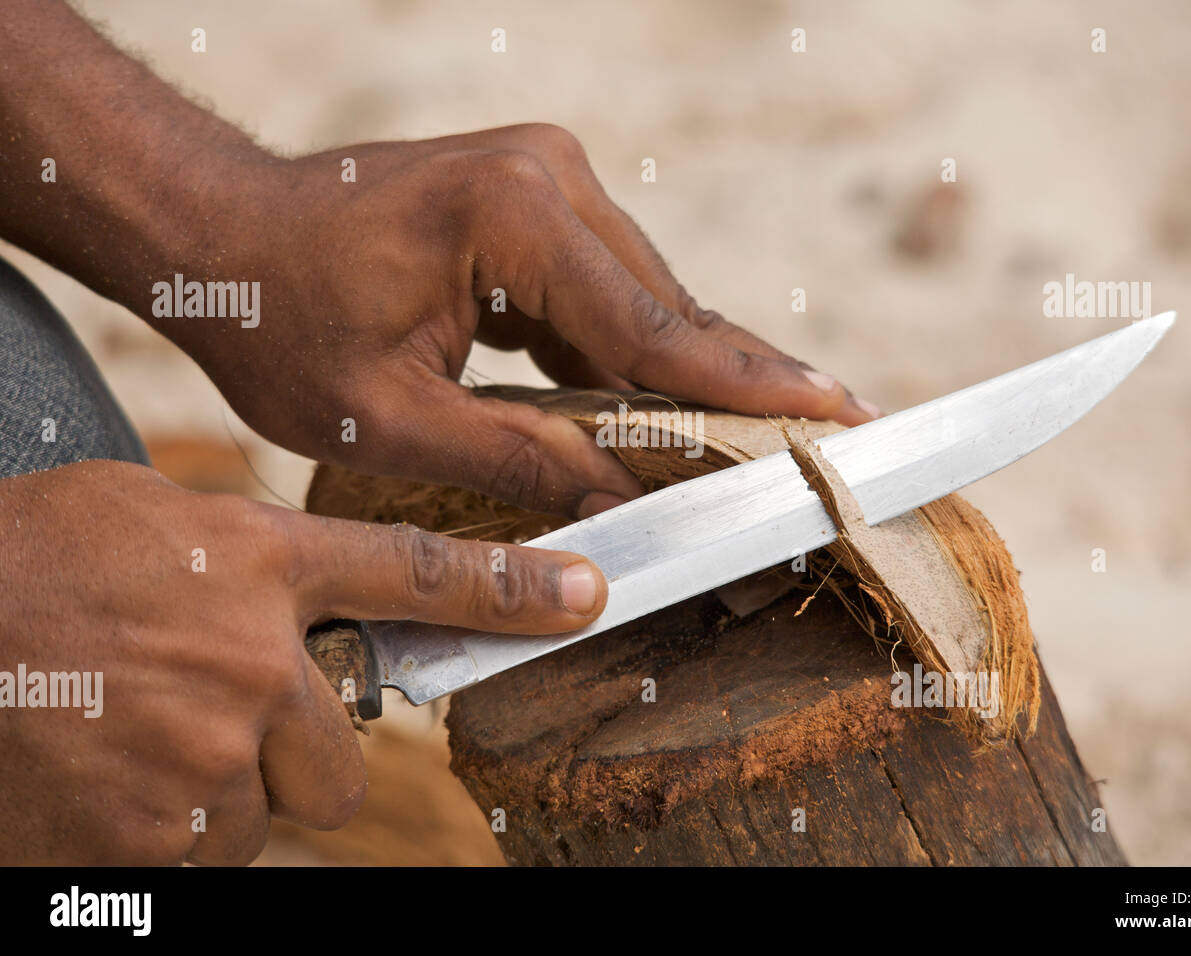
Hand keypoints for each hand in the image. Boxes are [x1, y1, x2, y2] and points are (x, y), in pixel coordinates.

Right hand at [0, 460, 606, 863]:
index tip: (586, 594)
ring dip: (217, 793)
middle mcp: (247, 664)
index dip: (515, 587)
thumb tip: (312, 608)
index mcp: (253, 564)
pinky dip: (160, 833)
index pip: (419, 573)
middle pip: (339, 759)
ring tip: (128, 736)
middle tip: (206, 715)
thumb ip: (253, 562)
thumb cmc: (25, 563)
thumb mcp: (152, 518)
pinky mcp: (145, 846)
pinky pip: (198, 857)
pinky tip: (100, 777)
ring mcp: (199, 761)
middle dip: (288, 752)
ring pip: (266, 814)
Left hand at [160, 124, 876, 517]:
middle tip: (831, 430)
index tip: (834, 410)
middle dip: (738, 384)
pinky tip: (668, 404)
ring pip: (646, 299)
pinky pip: (609, 289)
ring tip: (769, 430)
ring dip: (687, 373)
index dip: (747, 386)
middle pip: (667, 308)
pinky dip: (636, 352)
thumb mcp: (390, 421)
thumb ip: (518, 461)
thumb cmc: (280, 320)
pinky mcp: (536, 201)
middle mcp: (548, 178)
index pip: (652, 327)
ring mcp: (546, 180)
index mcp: (511, 219)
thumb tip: (622, 506)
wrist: (220, 232)